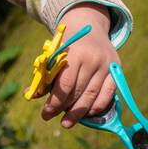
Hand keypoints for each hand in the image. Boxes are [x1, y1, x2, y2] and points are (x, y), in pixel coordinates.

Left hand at [41, 4, 119, 128]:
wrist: (90, 26)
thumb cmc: (68, 44)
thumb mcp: (55, 54)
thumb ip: (46, 75)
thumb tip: (31, 94)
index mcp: (75, 53)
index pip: (65, 85)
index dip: (55, 102)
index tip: (46, 113)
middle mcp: (93, 59)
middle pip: (78, 92)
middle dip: (65, 109)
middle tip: (54, 119)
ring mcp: (106, 65)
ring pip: (92, 95)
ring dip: (79, 112)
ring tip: (67, 122)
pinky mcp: (116, 70)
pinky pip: (108, 94)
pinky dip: (98, 106)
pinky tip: (87, 114)